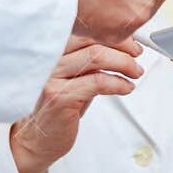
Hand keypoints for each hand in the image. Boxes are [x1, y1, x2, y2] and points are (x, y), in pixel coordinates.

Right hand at [9, 32, 143, 172]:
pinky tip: (126, 87)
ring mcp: (52, 77)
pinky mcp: (59, 96)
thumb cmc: (57, 109)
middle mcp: (50, 60)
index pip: (86, 31)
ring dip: (123, 63)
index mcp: (54, 51)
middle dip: (122, 45)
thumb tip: (122, 50)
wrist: (35, 140)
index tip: (130, 40)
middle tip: (137, 54)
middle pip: (92, 40)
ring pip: (96, 57)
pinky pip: (97, 82)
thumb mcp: (75, 79)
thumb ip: (91, 63)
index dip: (113, 33)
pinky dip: (117, 83)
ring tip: (135, 72)